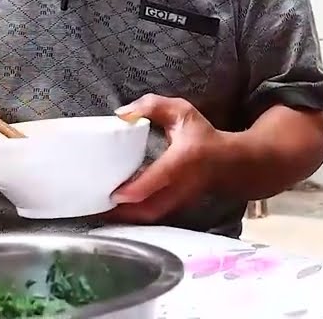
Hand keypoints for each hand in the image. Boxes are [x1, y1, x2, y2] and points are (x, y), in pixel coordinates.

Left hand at [106, 94, 220, 222]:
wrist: (227, 162)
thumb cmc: (202, 136)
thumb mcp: (180, 112)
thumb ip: (151, 106)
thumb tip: (121, 114)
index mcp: (181, 160)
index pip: (157, 178)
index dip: (135, 189)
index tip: (113, 193)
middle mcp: (179, 185)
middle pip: (148, 208)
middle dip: (121, 212)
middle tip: (95, 206)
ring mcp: (178, 200)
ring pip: (148, 216)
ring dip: (124, 217)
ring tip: (99, 211)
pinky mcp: (175, 207)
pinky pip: (151, 216)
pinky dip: (133, 217)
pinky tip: (115, 210)